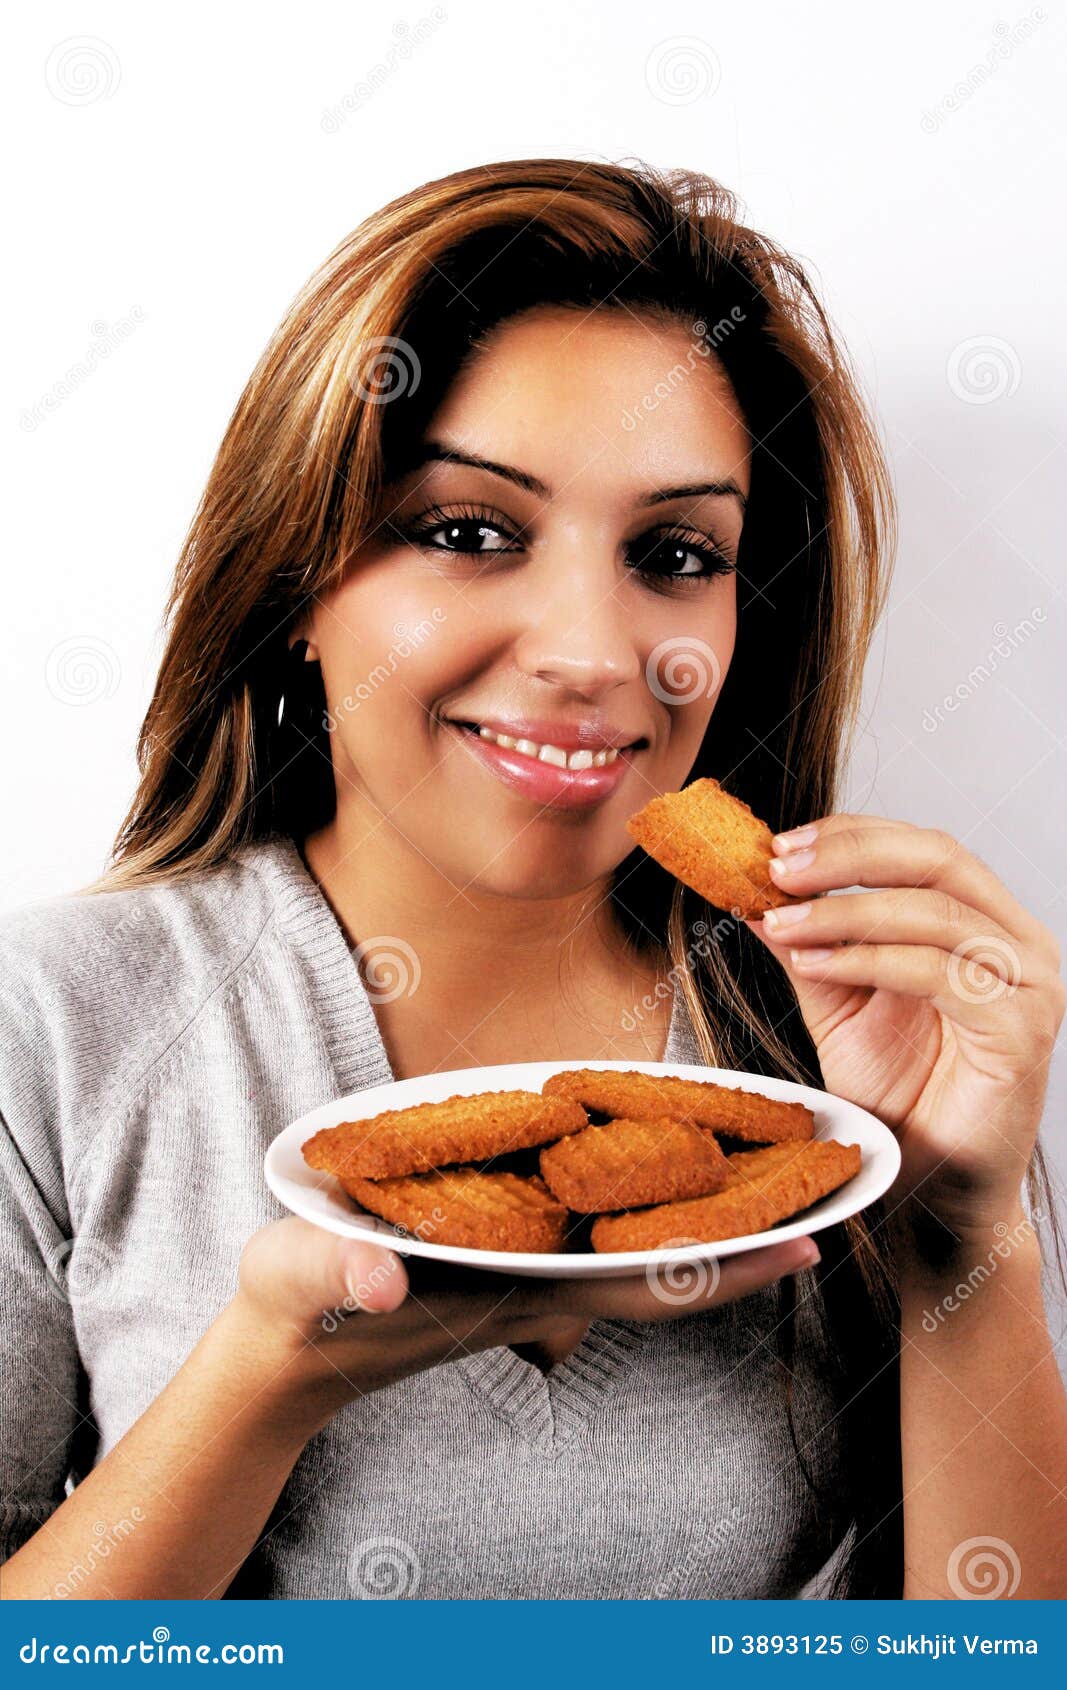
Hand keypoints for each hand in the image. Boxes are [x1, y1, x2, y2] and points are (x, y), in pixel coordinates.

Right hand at [234, 1214, 820, 1423]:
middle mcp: (542, 1283)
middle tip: (840, 1190)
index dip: (720, 1269)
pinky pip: (605, 1224)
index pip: (636, 1283)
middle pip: (667, 1263)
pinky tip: (686, 1162)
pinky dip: (656, 1199)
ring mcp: (534, 1268)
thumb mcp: (302, 1280)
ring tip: (790, 1167)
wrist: (290, 1335)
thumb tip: (387, 1281)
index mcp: (512, 1290)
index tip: (803, 1244)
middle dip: (751, 1236)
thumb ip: (342, 1275)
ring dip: (715, 1214)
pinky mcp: (516, 1248)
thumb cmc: (296, 1304)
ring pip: (644, 1242)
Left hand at [745, 815, 1064, 1237]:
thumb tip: (755, 891)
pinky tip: (815, 962)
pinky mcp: (1019, 1031)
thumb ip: (811, 945)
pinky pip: (938, 974)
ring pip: (934, 912)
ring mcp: (1028, 986)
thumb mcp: (838, 1006)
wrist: (931, 1188)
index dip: (850, 835)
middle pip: (938, 859)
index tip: (778, 844)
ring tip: (782, 921)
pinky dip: (869, 960)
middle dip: (848, 856)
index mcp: (985, 923)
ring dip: (845, 910)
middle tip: (778, 865)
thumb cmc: (900, 1099)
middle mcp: (1018, 943)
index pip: (922, 847)